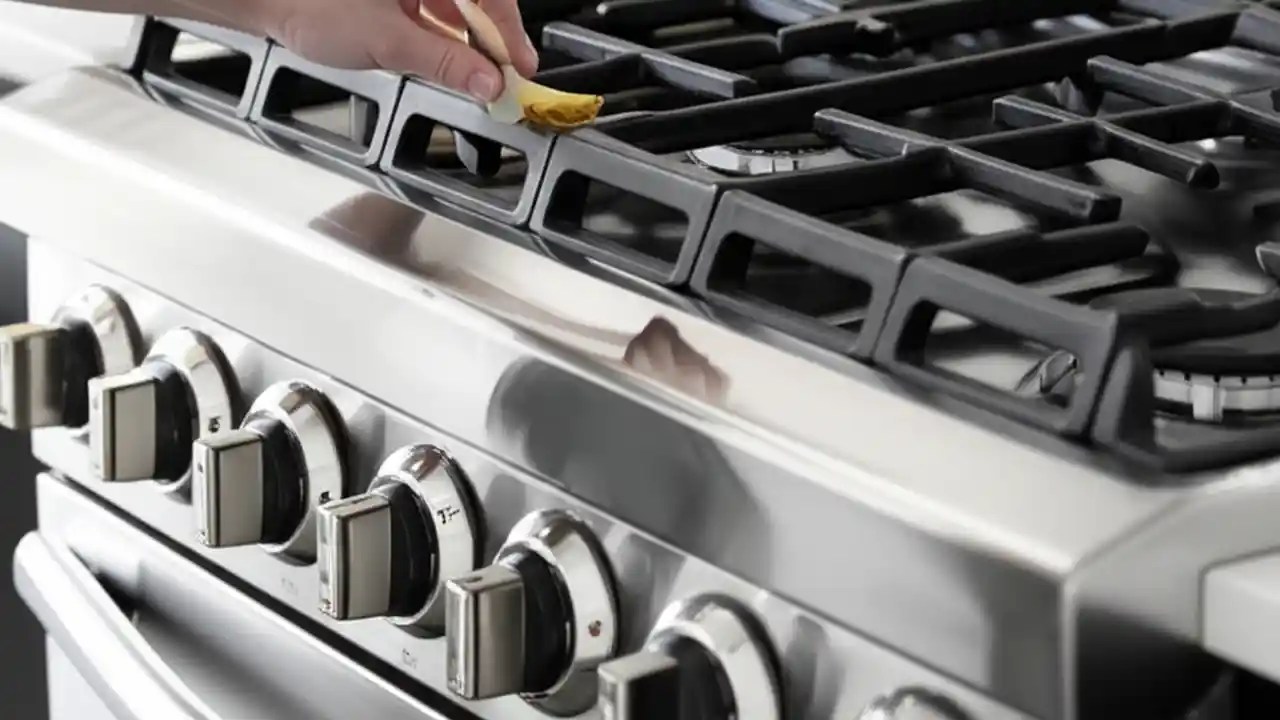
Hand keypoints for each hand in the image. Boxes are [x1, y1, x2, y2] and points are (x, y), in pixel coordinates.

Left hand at [245, 0, 538, 100]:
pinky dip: (447, 40)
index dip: (510, 31)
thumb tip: (487, 82)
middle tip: (505, 79)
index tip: (519, 67)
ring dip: (471, 45)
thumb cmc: (309, 4)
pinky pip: (435, 13)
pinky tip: (450, 65)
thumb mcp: (387, 41)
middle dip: (493, 41)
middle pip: (477, 2)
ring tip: (478, 79)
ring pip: (457, 9)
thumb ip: (445, 63)